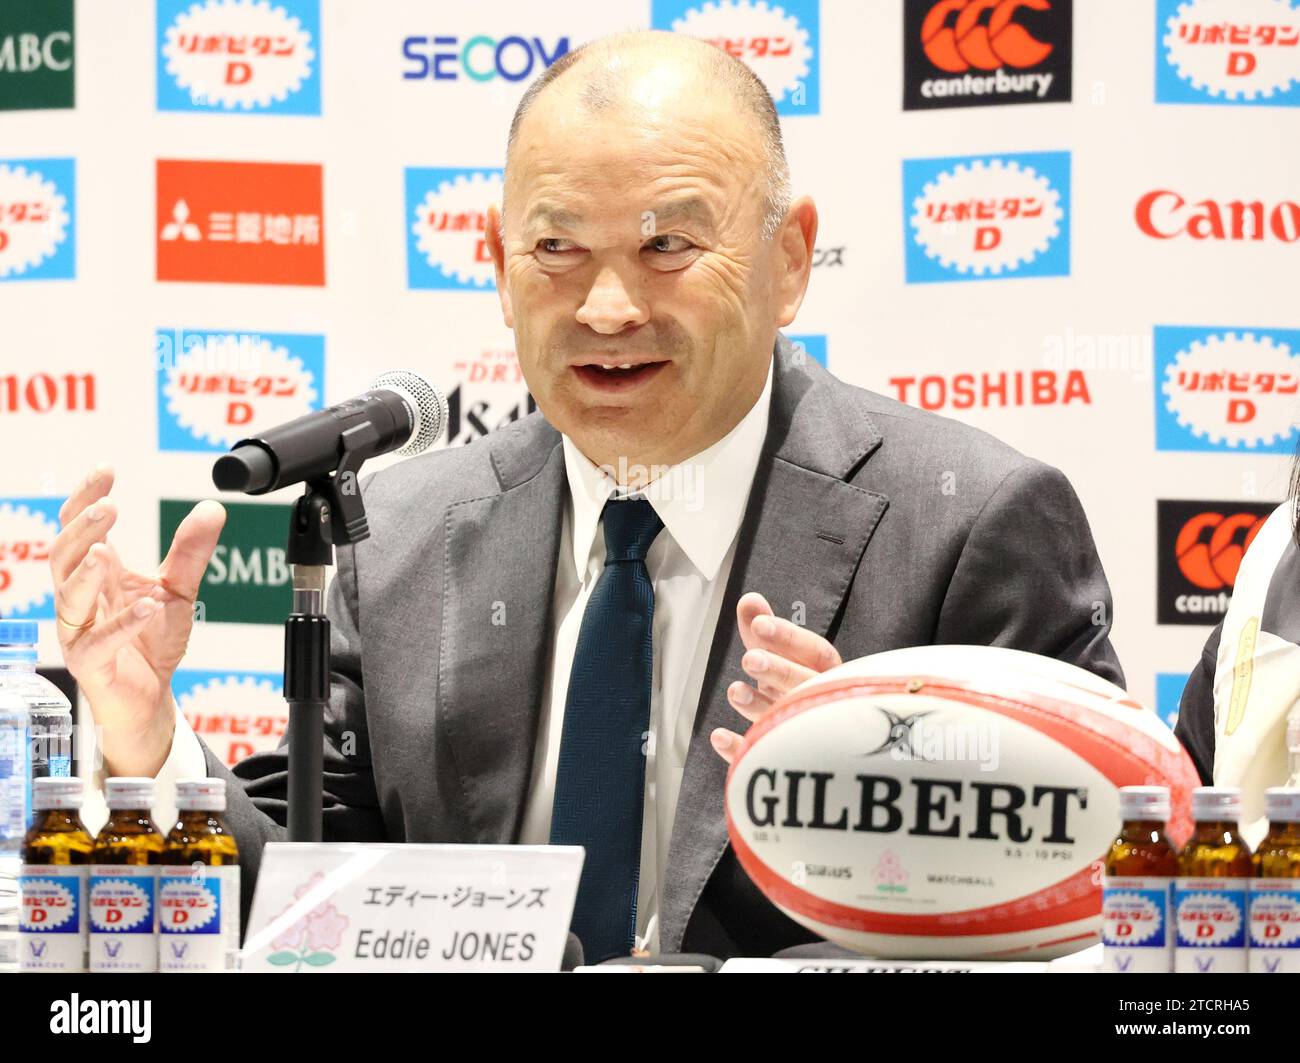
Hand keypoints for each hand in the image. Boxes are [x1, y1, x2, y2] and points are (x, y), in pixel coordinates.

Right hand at [50, 465, 225, 776]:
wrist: (150, 697)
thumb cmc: (152, 642)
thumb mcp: (178, 589)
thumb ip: (191, 552)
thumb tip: (213, 508)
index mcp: (97, 573)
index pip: (78, 527)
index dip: (85, 497)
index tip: (105, 469)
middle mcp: (80, 598)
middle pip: (64, 554)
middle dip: (81, 528)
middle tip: (107, 506)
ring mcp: (80, 631)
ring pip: (69, 596)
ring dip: (86, 571)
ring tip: (105, 550)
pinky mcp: (91, 664)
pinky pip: (99, 642)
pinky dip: (122, 623)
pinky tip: (146, 606)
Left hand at [710, 591, 841, 764]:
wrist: (820, 746)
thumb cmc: (798, 690)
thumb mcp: (784, 659)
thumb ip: (765, 631)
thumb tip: (749, 599)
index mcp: (826, 674)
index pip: (816, 652)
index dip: (788, 637)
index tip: (759, 625)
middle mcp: (821, 702)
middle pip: (807, 686)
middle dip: (778, 671)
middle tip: (750, 659)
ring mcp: (808, 735)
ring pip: (789, 721)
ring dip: (758, 706)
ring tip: (735, 691)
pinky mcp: (786, 761)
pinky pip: (766, 758)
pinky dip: (740, 749)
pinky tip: (718, 736)